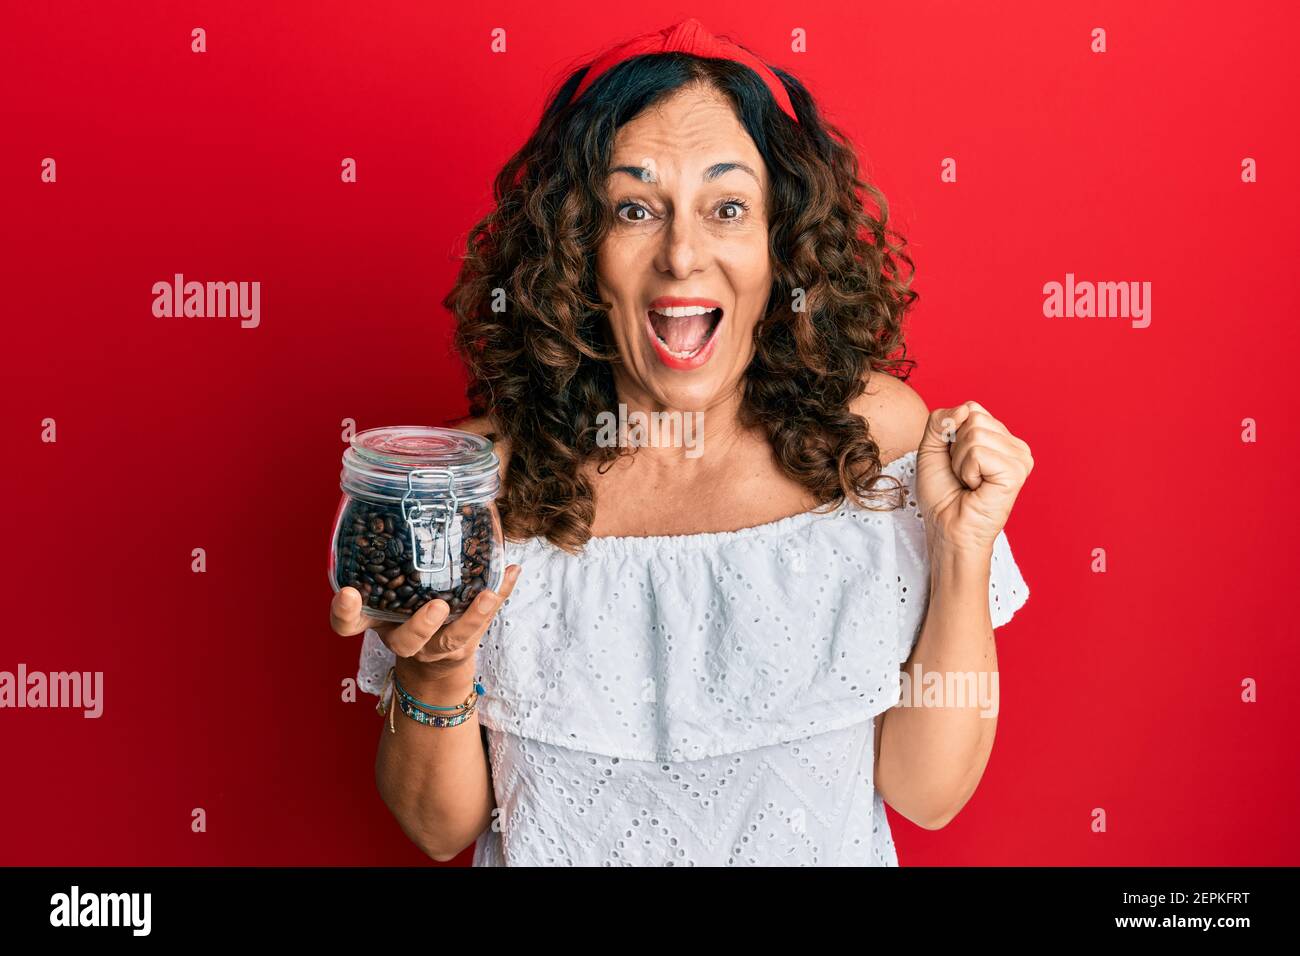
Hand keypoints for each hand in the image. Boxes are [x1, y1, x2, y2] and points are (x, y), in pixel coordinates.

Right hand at [330, 564, 522, 678]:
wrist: (431, 655)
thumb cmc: (404, 604)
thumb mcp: (388, 582)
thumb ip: (388, 550)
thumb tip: (406, 492)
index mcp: (376, 620)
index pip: (348, 623)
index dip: (345, 612)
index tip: (348, 593)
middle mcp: (403, 636)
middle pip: (406, 640)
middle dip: (420, 625)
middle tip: (437, 607)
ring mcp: (435, 644)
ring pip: (452, 638)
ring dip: (472, 617)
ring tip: (487, 595)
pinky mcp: (463, 642)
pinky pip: (484, 622)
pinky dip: (500, 594)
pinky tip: (512, 571)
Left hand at [915, 401, 1032, 556]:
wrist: (946, 527)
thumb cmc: (942, 493)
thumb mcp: (931, 448)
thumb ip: (940, 420)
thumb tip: (965, 408)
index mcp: (999, 437)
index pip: (971, 408)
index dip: (950, 435)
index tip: (954, 462)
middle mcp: (1014, 445)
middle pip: (973, 417)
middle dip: (955, 449)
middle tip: (962, 475)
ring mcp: (1019, 457)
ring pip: (975, 433)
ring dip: (960, 462)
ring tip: (969, 482)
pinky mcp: (1016, 471)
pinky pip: (979, 452)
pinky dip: (967, 471)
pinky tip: (976, 488)